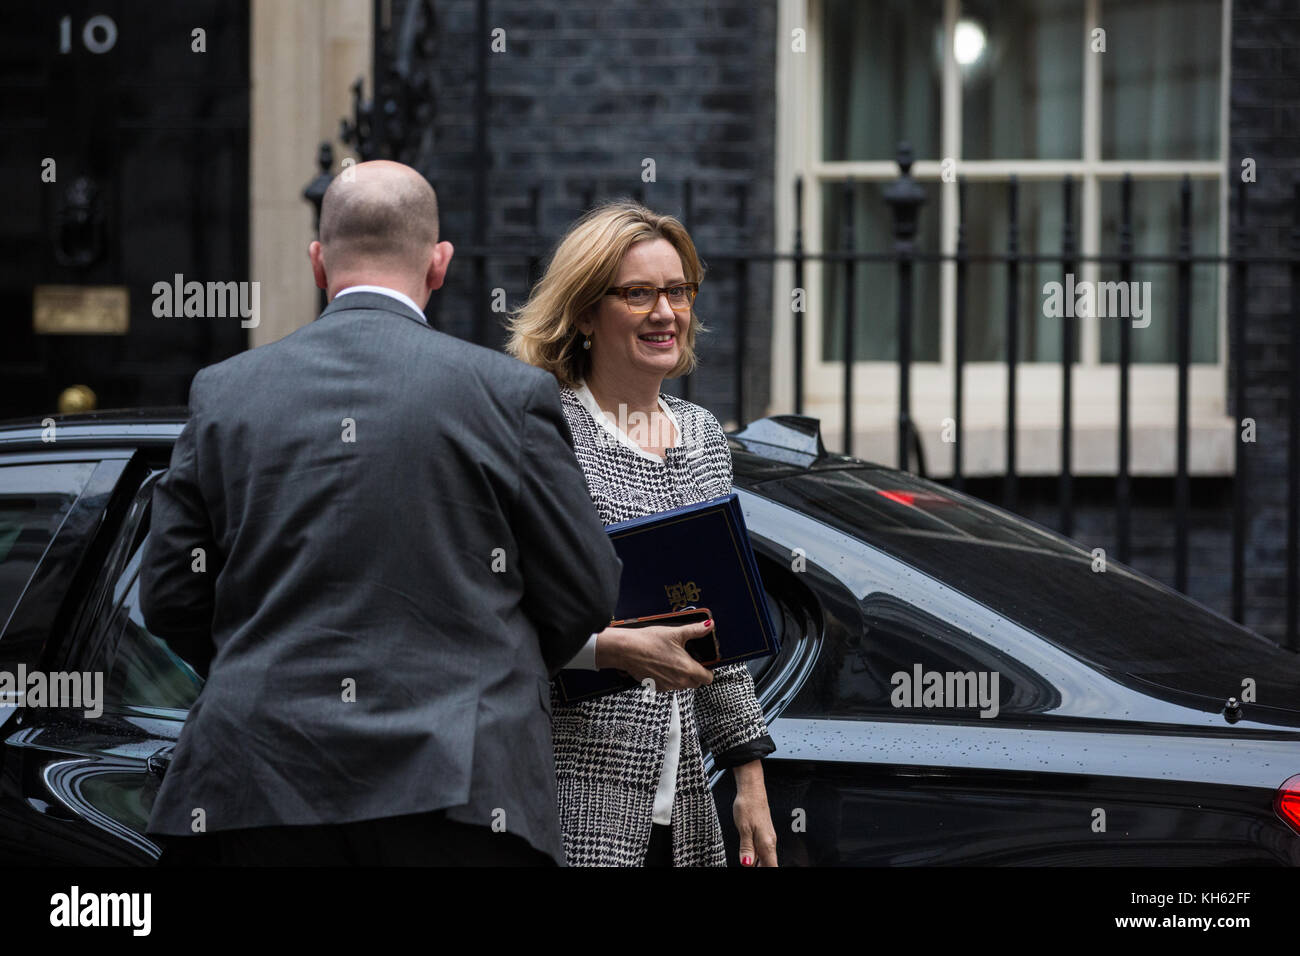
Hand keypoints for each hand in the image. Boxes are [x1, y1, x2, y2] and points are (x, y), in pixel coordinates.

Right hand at [594, 619, 714, 691]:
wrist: (627, 650)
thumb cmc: (649, 641)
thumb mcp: (676, 632)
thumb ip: (695, 630)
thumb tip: (708, 625)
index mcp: (687, 669)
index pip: (708, 678)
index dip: (708, 671)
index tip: (704, 664)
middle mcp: (679, 681)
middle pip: (696, 683)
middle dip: (695, 674)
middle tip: (687, 660)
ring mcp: (667, 686)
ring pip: (682, 685)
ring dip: (682, 676)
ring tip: (672, 661)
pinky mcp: (656, 687)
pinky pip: (669, 686)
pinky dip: (668, 678)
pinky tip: (662, 666)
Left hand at [733, 760, 776, 866]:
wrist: (752, 790)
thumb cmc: (748, 806)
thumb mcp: (743, 828)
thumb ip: (746, 848)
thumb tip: (746, 864)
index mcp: (766, 843)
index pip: (771, 867)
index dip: (765, 872)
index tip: (753, 871)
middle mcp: (770, 842)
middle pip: (769, 864)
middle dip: (760, 868)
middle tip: (747, 866)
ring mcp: (768, 837)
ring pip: (765, 858)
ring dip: (758, 864)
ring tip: (746, 862)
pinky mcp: (764, 833)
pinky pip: (763, 850)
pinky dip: (757, 856)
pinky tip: (748, 855)